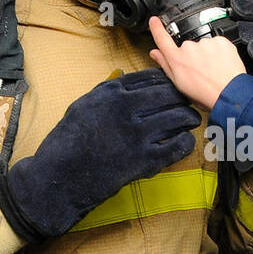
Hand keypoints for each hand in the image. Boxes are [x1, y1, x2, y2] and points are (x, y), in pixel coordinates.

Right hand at [0, 69, 199, 240]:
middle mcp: (127, 109)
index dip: (168, 81)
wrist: (60, 176)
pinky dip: (186, 142)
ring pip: (179, 117)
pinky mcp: (144, 160)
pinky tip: (185, 142)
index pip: (152, 78)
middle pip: (170, 94)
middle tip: (189, 103)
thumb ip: (109, 92)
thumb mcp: (84, 104)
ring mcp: (137, 135)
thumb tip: (130, 82)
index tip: (174, 86)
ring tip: (192, 120)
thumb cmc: (69, 140)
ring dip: (189, 118)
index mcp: (112, 92)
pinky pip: (177, 146)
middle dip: (183, 97)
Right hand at [149, 16, 245, 111]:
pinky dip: (220, 52)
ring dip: (208, 54)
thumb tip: (155, 53)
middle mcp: (189, 48)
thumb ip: (165, 64)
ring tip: (214, 69)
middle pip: (188, 46)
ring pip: (204, 45)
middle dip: (194, 55)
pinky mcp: (220, 41)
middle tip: (203, 70)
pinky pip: (218, 43)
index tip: (154, 20)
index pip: (162, 39)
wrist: (229, 93)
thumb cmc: (205, 93)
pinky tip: (222, 64)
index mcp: (176, 59)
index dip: (157, 28)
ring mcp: (205, 43)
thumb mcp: (179, 83)